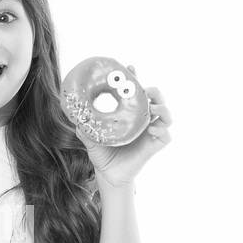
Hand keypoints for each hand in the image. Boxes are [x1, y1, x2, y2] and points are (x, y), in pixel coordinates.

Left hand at [74, 65, 172, 189]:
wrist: (108, 175)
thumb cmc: (102, 154)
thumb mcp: (91, 139)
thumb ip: (85, 128)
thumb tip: (76, 117)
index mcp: (129, 113)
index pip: (136, 91)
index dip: (135, 77)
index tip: (130, 67)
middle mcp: (142, 119)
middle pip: (156, 98)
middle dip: (154, 91)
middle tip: (146, 90)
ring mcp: (151, 132)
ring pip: (166, 114)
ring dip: (162, 107)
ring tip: (152, 107)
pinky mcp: (155, 145)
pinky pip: (166, 135)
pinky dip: (162, 130)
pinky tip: (152, 128)